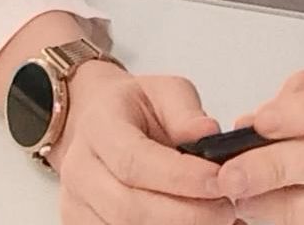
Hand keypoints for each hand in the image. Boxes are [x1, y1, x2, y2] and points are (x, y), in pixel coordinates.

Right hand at [50, 62, 236, 224]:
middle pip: (128, 208)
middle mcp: (80, 169)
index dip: (179, 177)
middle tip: (226, 208)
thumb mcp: (165, 91)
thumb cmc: (135, 108)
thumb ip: (186, 111)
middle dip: (184, 215)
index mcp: (99, 126)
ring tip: (215, 220)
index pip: (134, 160)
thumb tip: (209, 134)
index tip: (219, 181)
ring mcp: (78, 205)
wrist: (98, 123)